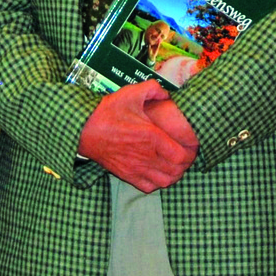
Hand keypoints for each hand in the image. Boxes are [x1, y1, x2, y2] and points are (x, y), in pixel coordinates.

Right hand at [77, 80, 198, 191]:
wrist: (84, 129)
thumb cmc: (108, 112)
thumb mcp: (131, 93)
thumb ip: (153, 89)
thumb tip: (167, 93)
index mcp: (151, 137)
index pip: (181, 156)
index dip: (190, 153)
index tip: (191, 146)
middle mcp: (146, 156)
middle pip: (176, 171)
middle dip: (185, 164)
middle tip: (186, 155)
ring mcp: (136, 168)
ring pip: (165, 182)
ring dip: (173, 174)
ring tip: (174, 164)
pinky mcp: (126, 175)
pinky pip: (149, 187)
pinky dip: (157, 182)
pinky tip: (157, 171)